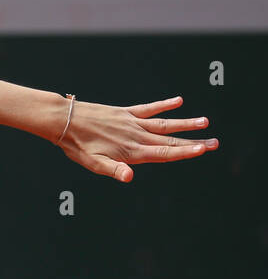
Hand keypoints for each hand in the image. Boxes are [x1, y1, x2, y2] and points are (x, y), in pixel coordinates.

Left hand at [56, 95, 217, 181]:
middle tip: (215, 143)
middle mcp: (135, 136)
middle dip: (193, 142)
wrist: (63, 120)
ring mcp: (131, 122)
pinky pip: (148, 109)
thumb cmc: (77, 145)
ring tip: (205, 121)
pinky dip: (164, 105)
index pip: (164, 153)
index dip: (185, 152)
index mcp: (131, 151)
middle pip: (170, 140)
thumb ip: (113, 170)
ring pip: (164, 123)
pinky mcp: (124, 112)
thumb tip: (130, 177)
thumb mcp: (93, 162)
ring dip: (185, 123)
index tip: (203, 150)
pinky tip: (178, 100)